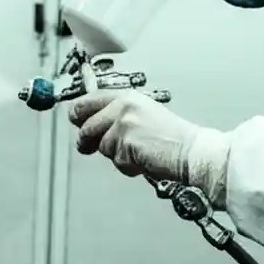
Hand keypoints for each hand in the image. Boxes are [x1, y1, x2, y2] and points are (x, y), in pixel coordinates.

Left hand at [66, 91, 194, 180]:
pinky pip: (116, 161)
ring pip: (102, 147)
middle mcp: (123, 108)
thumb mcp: (143, 114)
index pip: (89, 100)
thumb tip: (92, 125)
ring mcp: (124, 126)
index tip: (73, 117)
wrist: (190, 150)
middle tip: (87, 146)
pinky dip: (128, 165)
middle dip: (87, 140)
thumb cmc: (172, 136)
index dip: (78, 111)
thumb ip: (118, 115)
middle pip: (87, 126)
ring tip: (138, 152)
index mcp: (127, 97)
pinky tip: (143, 160)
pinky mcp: (126, 144)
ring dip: (116, 155)